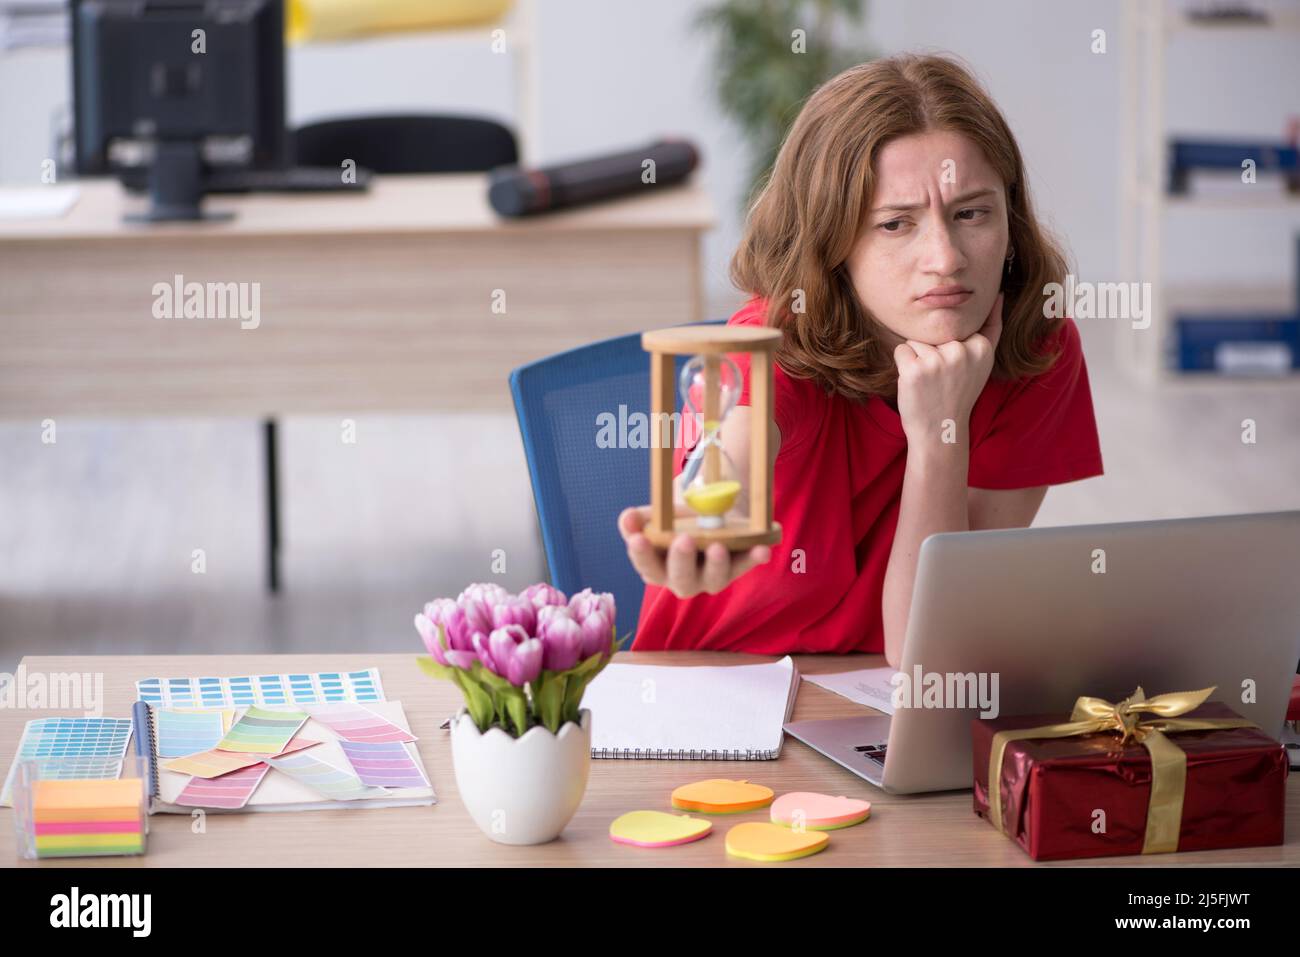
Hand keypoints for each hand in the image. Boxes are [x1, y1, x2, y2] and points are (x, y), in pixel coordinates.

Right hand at [618, 505, 771, 598]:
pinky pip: (745, 565)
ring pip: (714, 579)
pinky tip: (762, 549)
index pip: (647, 567)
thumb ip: (638, 520)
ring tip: (717, 547)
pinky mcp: (736, 568)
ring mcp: (711, 578)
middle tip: (683, 539)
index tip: (639, 538)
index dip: (641, 554)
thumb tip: (628, 517)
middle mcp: (683, 581)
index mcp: (657, 569)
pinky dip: (753, 558)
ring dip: (717, 565)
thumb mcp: (655, 517)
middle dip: (682, 561)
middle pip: (682, 579)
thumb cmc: (673, 521)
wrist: (706, 514)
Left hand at [892, 292, 1002, 445]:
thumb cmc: (959, 393)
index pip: (952, 326)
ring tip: (929, 382)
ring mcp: (938, 361)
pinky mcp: (915, 370)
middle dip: (932, 352)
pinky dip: (903, 366)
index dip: (948, 348)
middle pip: (933, 331)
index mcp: (981, 346)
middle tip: (941, 379)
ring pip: (915, 340)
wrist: (941, 429)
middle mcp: (961, 351)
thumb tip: (997, 295)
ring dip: (917, 359)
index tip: (957, 371)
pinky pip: (900, 350)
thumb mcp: (983, 361)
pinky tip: (916, 383)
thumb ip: (992, 327)